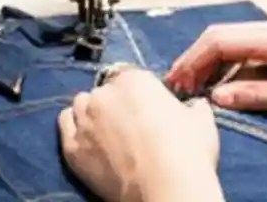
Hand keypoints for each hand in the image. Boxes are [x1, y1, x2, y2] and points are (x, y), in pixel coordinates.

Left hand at [59, 68, 220, 201]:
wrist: (166, 188)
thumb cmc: (187, 153)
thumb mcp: (201, 122)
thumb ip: (192, 106)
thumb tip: (193, 104)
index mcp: (133, 81)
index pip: (129, 77)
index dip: (137, 93)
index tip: (146, 108)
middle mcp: (102, 94)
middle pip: (104, 91)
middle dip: (114, 104)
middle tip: (130, 126)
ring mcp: (83, 119)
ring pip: (80, 105)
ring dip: (91, 113)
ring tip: (107, 133)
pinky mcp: (70, 145)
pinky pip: (65, 125)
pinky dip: (74, 128)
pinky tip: (86, 138)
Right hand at [167, 21, 266, 109]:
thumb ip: (257, 93)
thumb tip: (216, 97)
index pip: (218, 41)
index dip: (193, 62)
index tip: (179, 85)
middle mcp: (264, 29)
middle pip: (218, 35)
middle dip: (194, 59)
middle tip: (177, 84)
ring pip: (228, 38)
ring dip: (207, 60)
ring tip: (193, 83)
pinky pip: (241, 44)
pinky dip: (224, 60)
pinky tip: (218, 78)